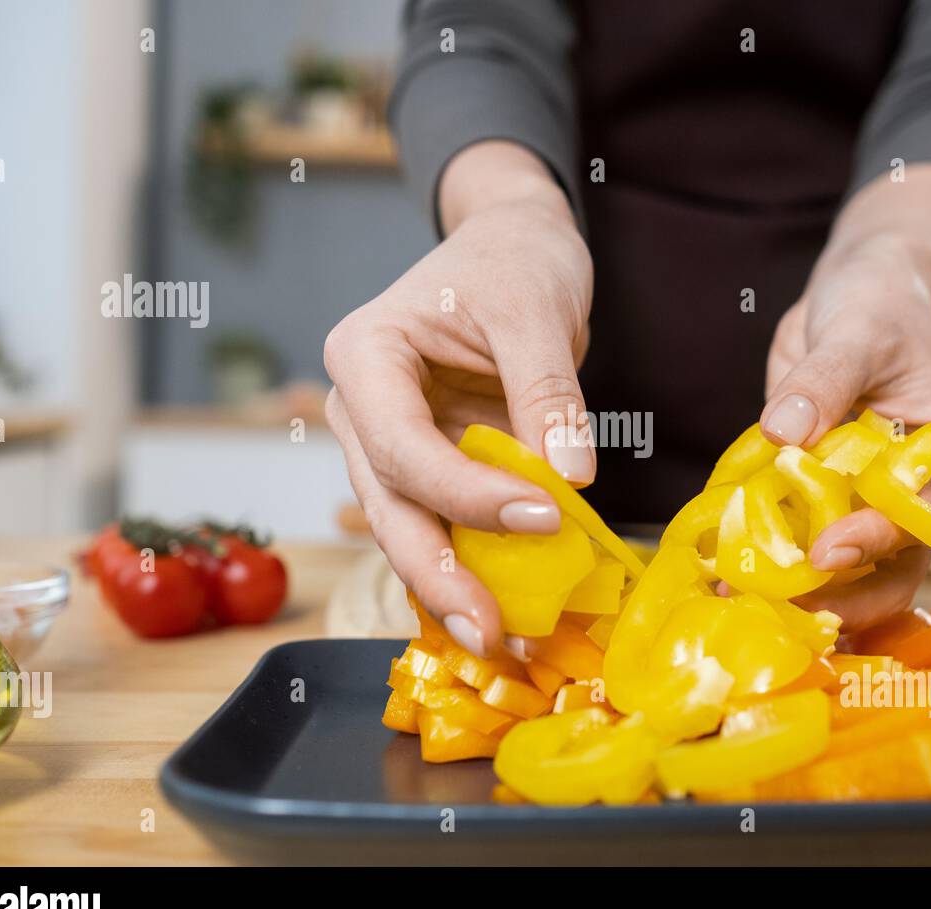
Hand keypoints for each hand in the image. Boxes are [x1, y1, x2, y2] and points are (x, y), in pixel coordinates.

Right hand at [324, 142, 593, 657]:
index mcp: (365, 358)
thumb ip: (548, 393)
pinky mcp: (428, 468)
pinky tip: (509, 611)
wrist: (509, 245)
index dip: (468, 493)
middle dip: (441, 576)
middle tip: (493, 633)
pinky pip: (445, 525)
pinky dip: (476, 565)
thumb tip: (569, 479)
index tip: (545, 514)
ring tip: (505, 641)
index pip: (404, 447)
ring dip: (455, 587)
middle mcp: (361, 411)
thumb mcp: (536, 310)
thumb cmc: (512, 260)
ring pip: (410, 530)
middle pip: (390, 508)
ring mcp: (389, 445)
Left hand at [760, 167, 930, 630]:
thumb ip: (823, 381)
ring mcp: (869, 499)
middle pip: (894, 564)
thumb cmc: (878, 305)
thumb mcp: (856, 331)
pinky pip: (801, 536)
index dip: (880, 537)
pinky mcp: (825, 496)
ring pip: (850, 570)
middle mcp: (917, 488)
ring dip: (801, 590)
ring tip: (743, 597)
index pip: (926, 510)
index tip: (828, 552)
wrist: (858, 294)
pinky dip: (769, 556)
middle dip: (841, 593)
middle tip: (779, 602)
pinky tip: (724, 571)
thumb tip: (784, 432)